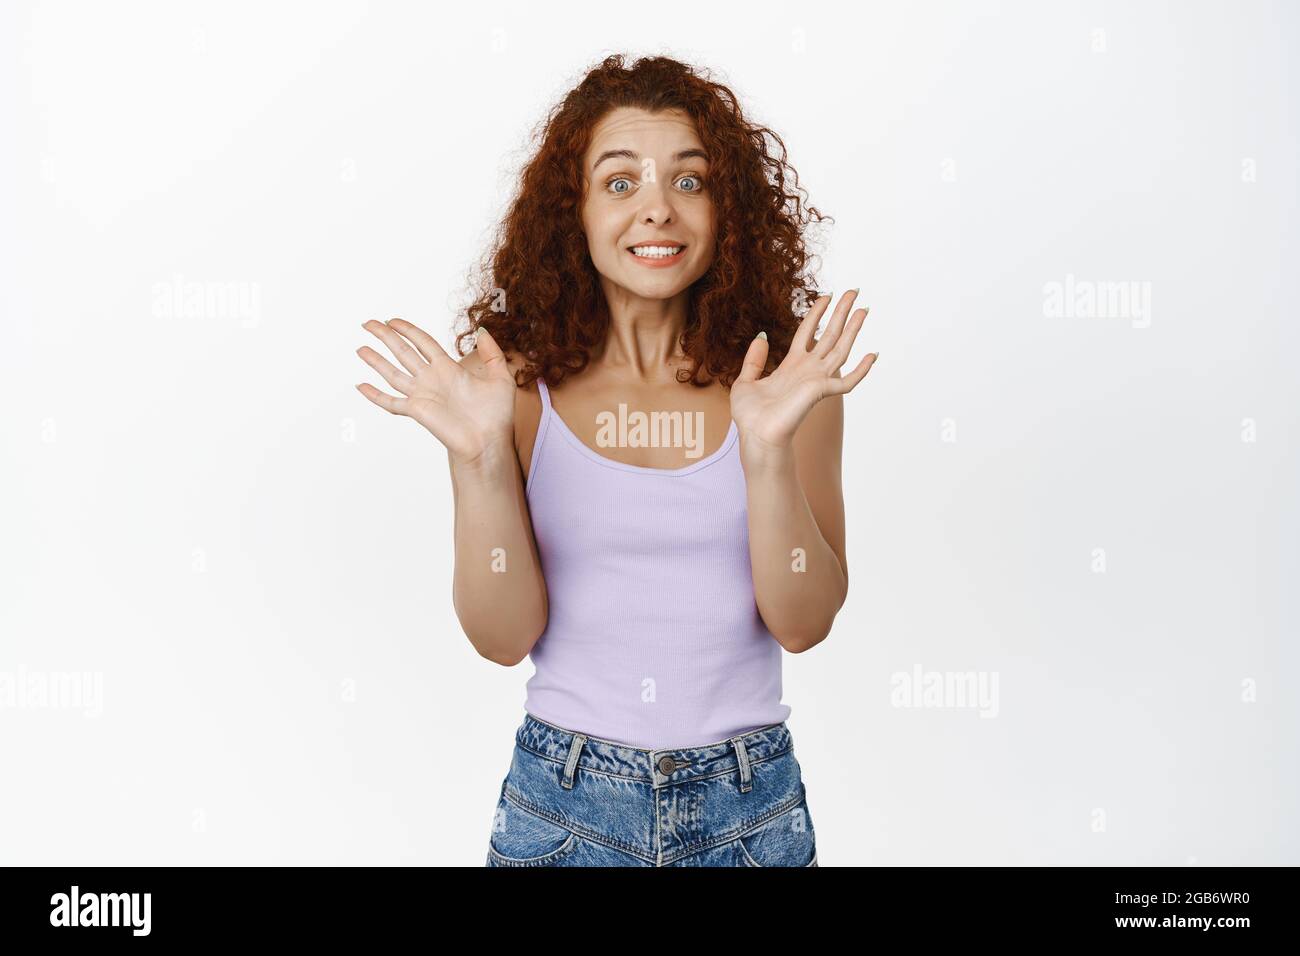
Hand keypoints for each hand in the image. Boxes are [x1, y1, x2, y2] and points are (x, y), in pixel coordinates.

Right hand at [355, 319, 515, 466]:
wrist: (489, 442)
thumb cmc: (497, 416)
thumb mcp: (501, 378)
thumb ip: (492, 353)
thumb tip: (481, 330)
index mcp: (448, 369)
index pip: (423, 342)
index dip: (407, 330)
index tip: (392, 320)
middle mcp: (431, 380)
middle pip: (403, 352)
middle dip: (385, 337)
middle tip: (368, 324)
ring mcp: (422, 396)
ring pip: (393, 374)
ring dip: (376, 361)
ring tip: (360, 349)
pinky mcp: (417, 411)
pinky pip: (391, 402)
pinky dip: (375, 395)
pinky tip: (361, 386)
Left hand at [731, 289, 877, 454]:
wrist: (756, 436)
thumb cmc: (751, 417)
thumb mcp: (745, 381)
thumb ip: (755, 359)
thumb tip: (763, 336)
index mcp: (792, 366)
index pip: (808, 332)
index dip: (816, 313)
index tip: (826, 295)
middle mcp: (808, 370)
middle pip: (829, 335)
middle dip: (841, 312)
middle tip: (854, 291)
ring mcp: (817, 380)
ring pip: (841, 349)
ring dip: (853, 328)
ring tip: (864, 308)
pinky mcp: (821, 392)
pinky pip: (848, 381)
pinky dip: (862, 369)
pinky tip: (873, 354)